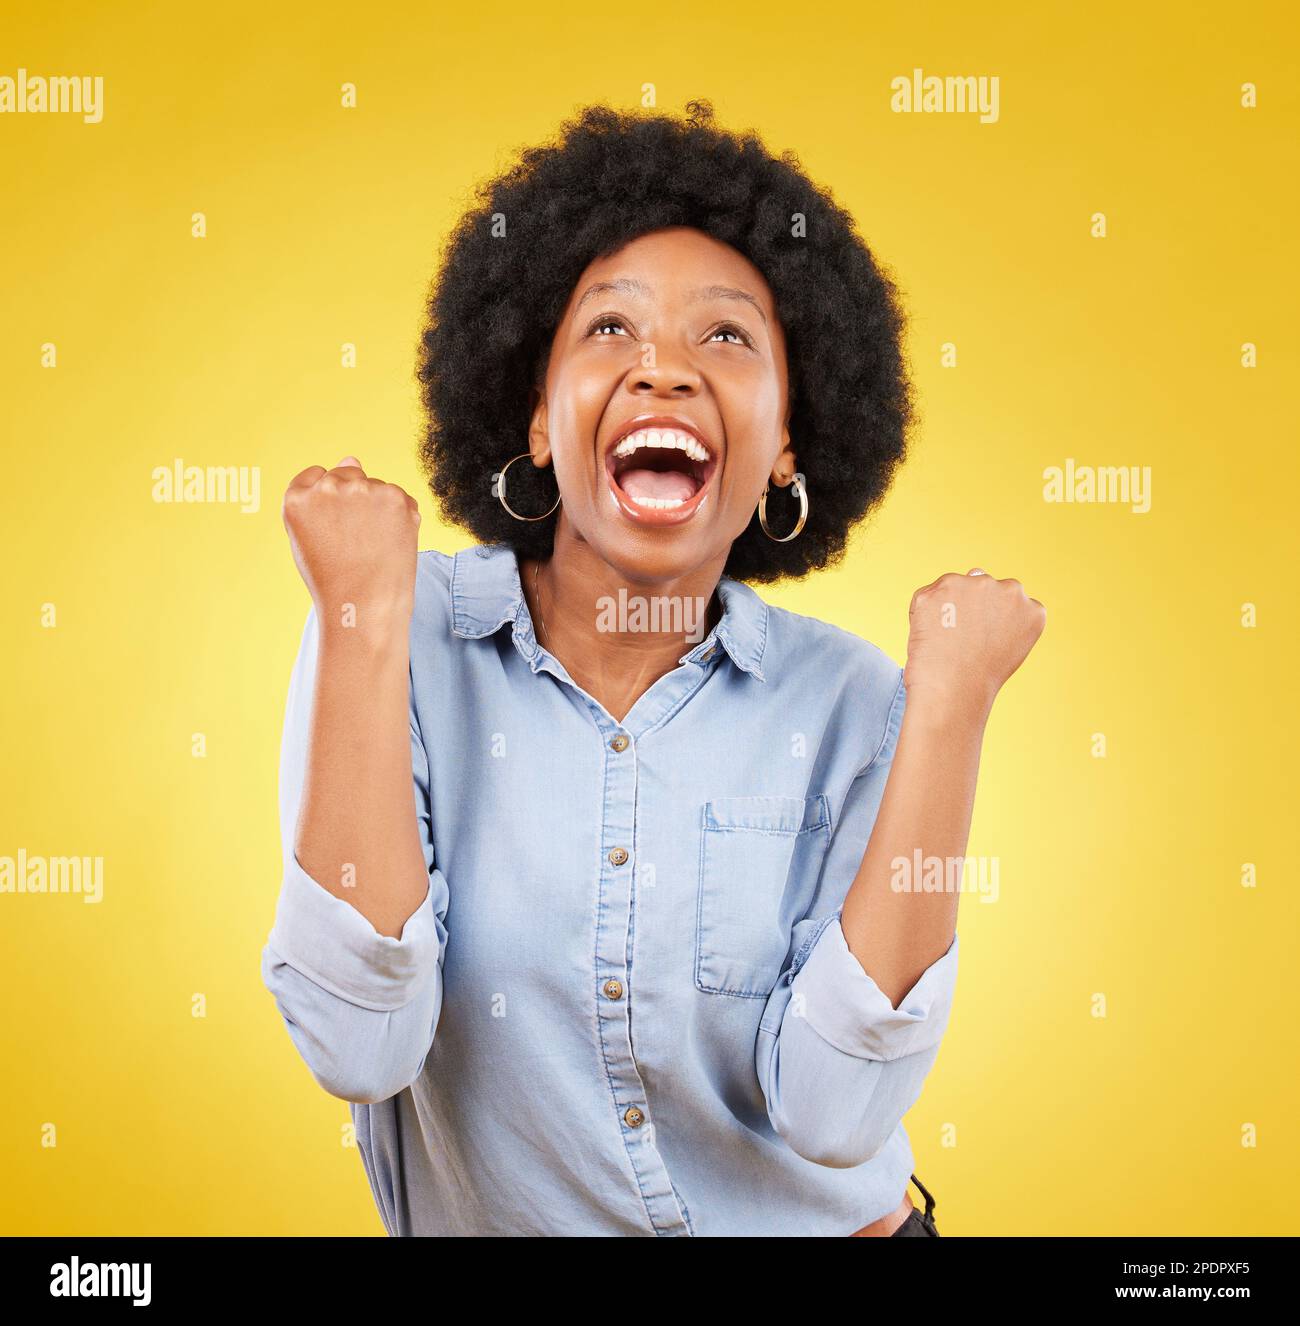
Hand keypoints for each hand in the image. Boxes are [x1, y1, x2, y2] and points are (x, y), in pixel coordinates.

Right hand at [282, 456, 420, 631]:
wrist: (366, 606)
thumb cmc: (333, 578)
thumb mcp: (309, 537)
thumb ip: (321, 495)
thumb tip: (353, 457)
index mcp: (297, 498)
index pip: (314, 476)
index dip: (327, 500)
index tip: (333, 523)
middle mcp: (329, 487)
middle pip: (346, 472)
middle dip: (353, 499)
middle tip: (357, 540)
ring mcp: (364, 490)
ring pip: (374, 485)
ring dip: (377, 506)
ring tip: (373, 545)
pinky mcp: (396, 498)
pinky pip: (399, 497)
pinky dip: (399, 516)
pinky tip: (391, 542)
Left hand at [903, 569, 1045, 722]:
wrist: (952, 690)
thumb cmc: (975, 678)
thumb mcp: (1006, 647)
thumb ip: (1002, 613)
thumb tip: (976, 571)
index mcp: (1032, 610)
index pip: (1007, 602)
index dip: (987, 623)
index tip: (980, 644)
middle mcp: (1010, 590)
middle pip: (982, 586)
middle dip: (967, 606)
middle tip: (959, 642)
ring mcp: (978, 585)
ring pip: (954, 586)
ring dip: (945, 606)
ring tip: (944, 641)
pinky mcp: (944, 586)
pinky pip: (926, 596)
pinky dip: (921, 614)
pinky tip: (928, 636)